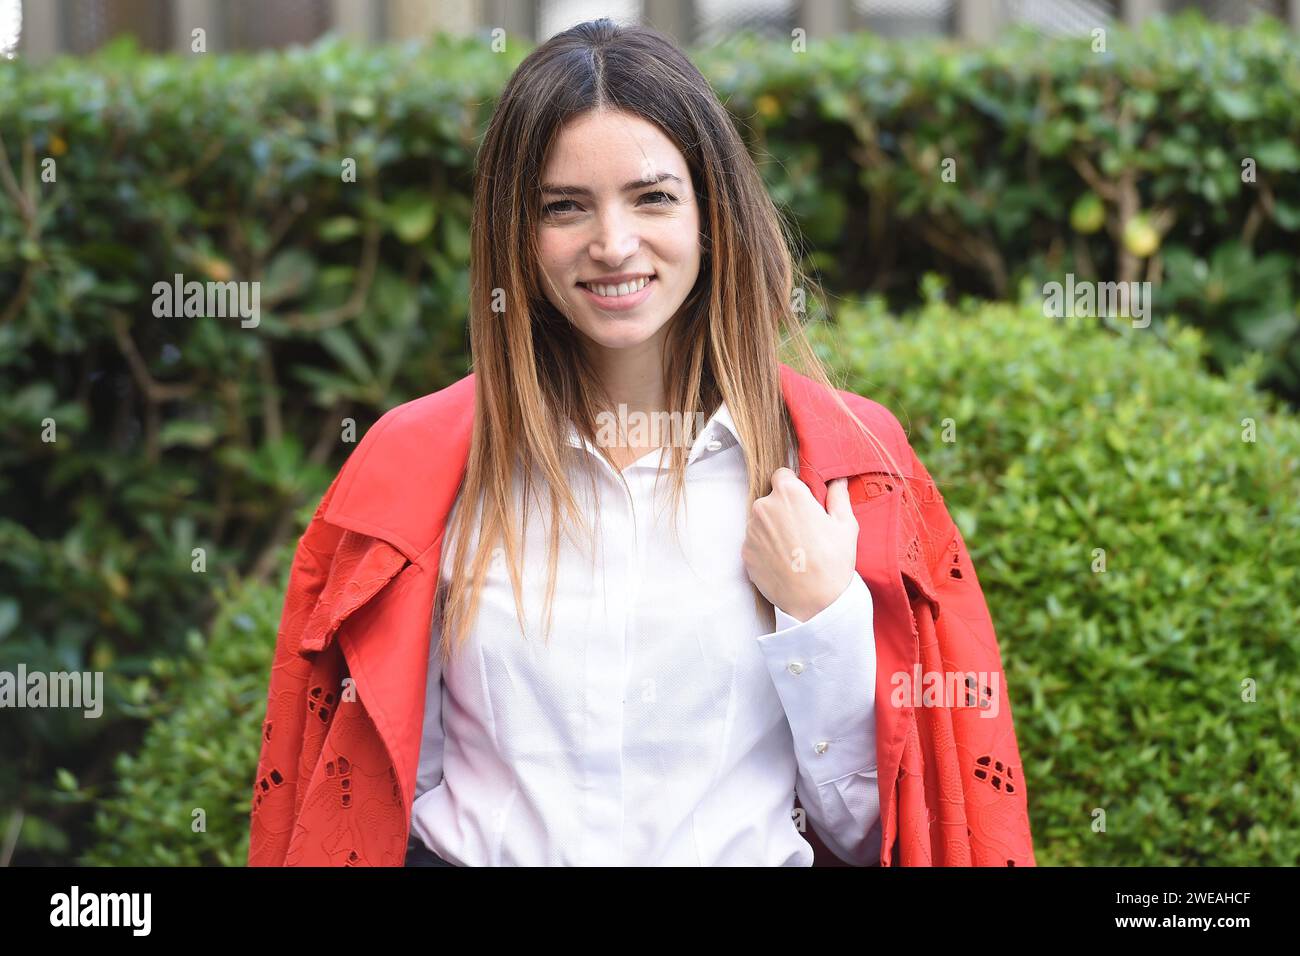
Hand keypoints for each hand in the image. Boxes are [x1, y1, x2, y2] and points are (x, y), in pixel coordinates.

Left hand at [741, 469, 858, 621]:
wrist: (815, 602)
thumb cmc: (833, 562)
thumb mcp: (845, 525)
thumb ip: (838, 497)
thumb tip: (837, 480)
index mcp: (788, 493)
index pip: (782, 475)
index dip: (794, 487)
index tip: (803, 502)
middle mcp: (763, 507)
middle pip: (770, 498)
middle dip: (783, 508)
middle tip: (802, 529)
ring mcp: (751, 531)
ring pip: (761, 521)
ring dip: (773, 528)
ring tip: (794, 548)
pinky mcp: (745, 552)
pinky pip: (754, 542)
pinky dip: (765, 547)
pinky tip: (783, 560)